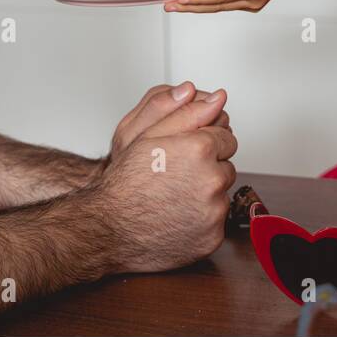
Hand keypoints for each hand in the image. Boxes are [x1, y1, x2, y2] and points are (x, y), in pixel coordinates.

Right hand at [92, 93, 238, 273]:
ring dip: (206, 195)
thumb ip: (187, 112)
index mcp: (200, 148)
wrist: (109, 228)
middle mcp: (212, 179)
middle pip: (226, 166)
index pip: (226, 138)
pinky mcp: (213, 237)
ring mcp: (214, 211)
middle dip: (207, 169)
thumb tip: (217, 98)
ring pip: (222, 195)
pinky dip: (202, 220)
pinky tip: (177, 217)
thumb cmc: (125, 181)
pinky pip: (217, 222)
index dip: (204, 145)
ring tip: (173, 198)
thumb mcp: (148, 134)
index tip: (184, 156)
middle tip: (175, 177)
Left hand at [165, 0, 318, 12]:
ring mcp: (252, 4)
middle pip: (215, 6)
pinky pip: (225, 3)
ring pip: (219, 7)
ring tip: (174, 4)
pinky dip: (209, 2)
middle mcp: (252, 1)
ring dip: (196, 6)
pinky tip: (194, 0)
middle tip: (167, 5)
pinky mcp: (250, 2)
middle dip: (189, 6)